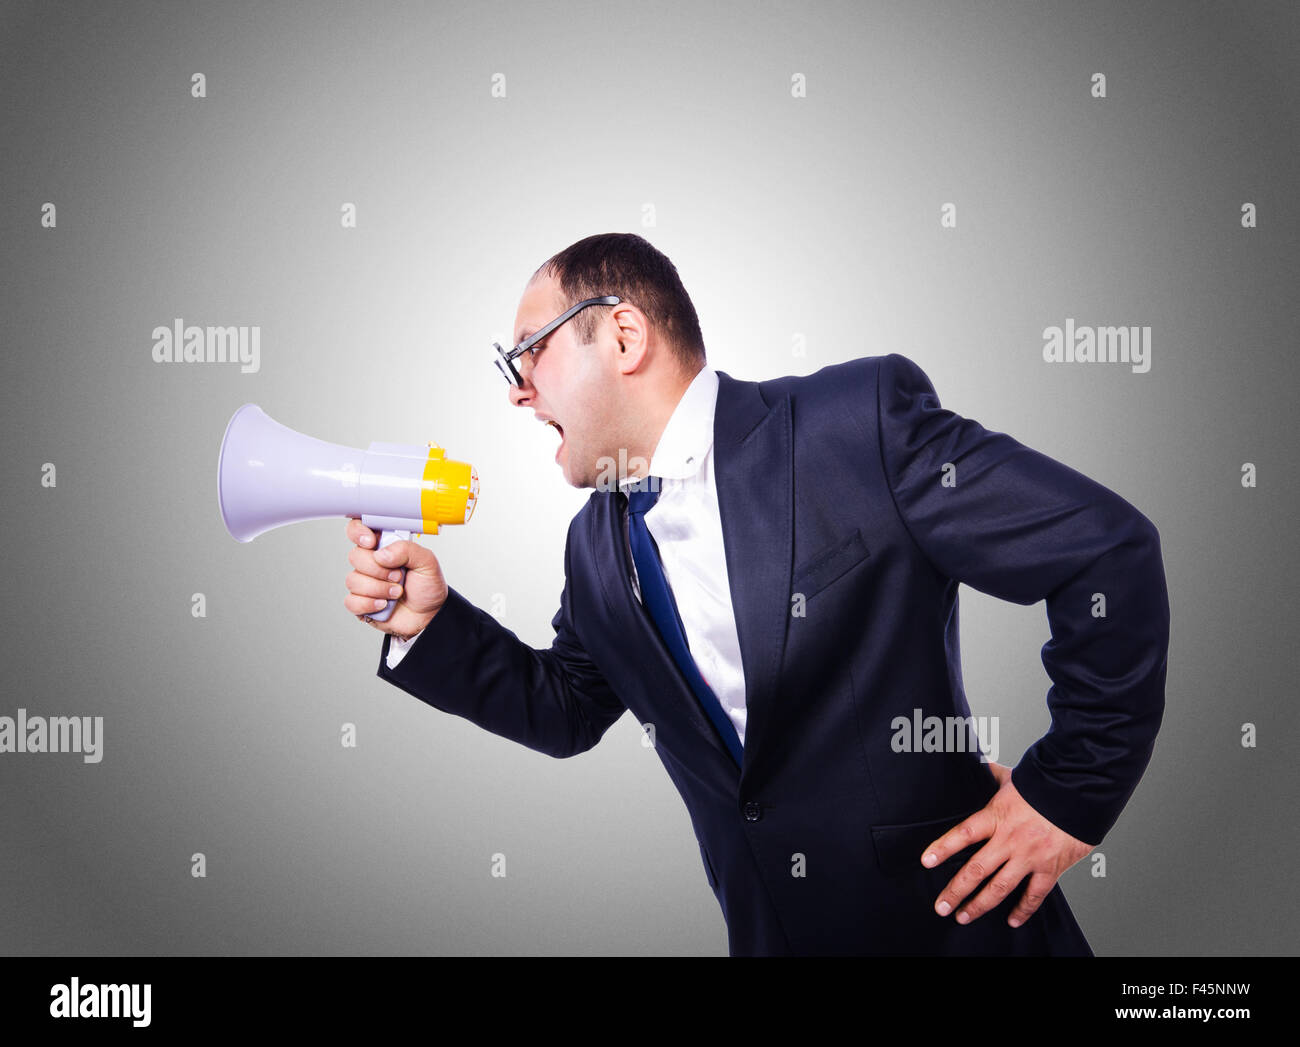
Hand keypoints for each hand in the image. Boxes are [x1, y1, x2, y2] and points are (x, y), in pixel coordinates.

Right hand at [344, 519, 447, 638]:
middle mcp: (371, 562)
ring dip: (378, 589)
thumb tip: (381, 554)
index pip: (359, 529)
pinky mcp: (361, 603)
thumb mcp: (427, 562)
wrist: (429, 616)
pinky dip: (369, 604)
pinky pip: (351, 601)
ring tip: (397, 592)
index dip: (359, 532)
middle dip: (378, 569)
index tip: (371, 542)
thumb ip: (407, 550)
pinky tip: (384, 605)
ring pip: (353, 580)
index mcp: (385, 546)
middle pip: (355, 556)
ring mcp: (364, 583)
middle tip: (398, 576)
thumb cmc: (427, 586)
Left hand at [920, 761, 1094, 927]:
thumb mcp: (1014, 778)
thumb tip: (978, 763)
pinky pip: (1034, 896)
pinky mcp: (1050, 868)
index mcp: (997, 816)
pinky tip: (1012, 921)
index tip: (926, 861)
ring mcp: (1030, 857)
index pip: (963, 834)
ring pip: (1000, 888)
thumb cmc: (1045, 784)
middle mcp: (1010, 840)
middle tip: (940, 906)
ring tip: (963, 917)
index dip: (943, 847)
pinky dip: (1023, 911)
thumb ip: (993, 775)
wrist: (1081, 794)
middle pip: (976, 870)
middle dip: (956, 891)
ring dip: (980, 905)